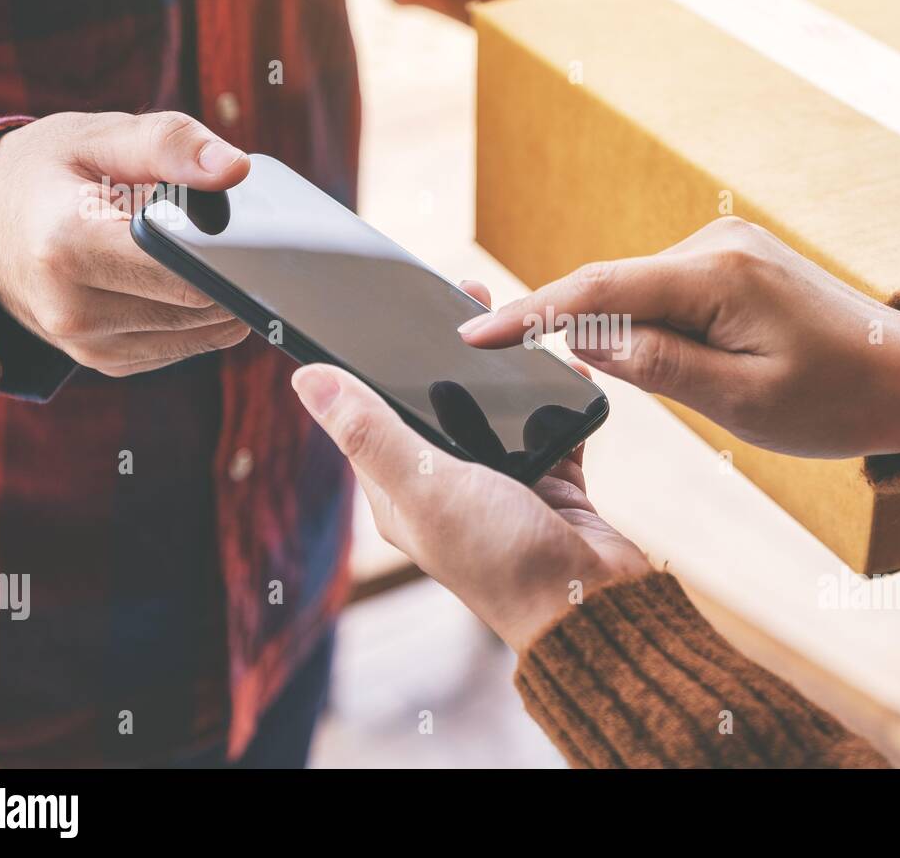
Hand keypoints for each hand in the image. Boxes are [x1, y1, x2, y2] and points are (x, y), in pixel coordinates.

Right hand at [0, 111, 251, 376]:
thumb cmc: (46, 174)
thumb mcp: (98, 136)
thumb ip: (169, 144)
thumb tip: (234, 169)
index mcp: (67, 247)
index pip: (187, 270)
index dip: (229, 247)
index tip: (243, 226)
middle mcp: (74, 310)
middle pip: (202, 306)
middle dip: (226, 267)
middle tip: (214, 230)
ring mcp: (90, 347)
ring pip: (204, 331)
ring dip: (216, 292)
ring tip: (184, 249)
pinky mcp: (109, 363)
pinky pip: (187, 345)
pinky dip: (195, 313)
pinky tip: (170, 278)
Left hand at [292, 280, 649, 652]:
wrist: (594, 606)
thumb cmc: (503, 559)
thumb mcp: (427, 487)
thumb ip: (371, 433)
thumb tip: (305, 380)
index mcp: (401, 490)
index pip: (372, 412)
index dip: (377, 360)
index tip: (392, 307)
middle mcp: (446, 483)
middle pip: (438, 400)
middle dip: (449, 349)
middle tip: (468, 294)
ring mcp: (501, 480)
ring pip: (495, 406)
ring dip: (505, 366)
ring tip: (519, 318)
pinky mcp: (551, 478)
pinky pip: (549, 421)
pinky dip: (558, 395)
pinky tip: (567, 367)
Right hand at [460, 218, 899, 458]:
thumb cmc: (836, 399)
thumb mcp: (742, 401)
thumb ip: (656, 366)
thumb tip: (582, 338)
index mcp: (717, 275)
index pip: (597, 288)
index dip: (529, 312)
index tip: (473, 333)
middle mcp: (715, 244)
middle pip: (612, 287)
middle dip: (579, 334)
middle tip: (591, 383)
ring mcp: (723, 247)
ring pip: (637, 294)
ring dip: (627, 339)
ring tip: (694, 388)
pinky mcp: (729, 262)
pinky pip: (664, 294)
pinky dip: (650, 328)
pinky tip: (687, 367)